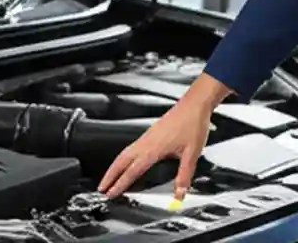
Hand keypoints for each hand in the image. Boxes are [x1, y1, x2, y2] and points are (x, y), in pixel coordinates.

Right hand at [97, 73, 229, 198]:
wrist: (195, 104)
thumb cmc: (193, 124)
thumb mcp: (192, 154)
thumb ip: (184, 176)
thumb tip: (179, 194)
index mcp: (153, 149)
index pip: (132, 170)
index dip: (120, 184)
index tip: (111, 193)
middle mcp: (146, 142)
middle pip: (121, 160)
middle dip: (110, 174)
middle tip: (102, 187)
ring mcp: (147, 136)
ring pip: (125, 152)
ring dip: (115, 166)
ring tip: (110, 177)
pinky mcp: (151, 132)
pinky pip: (131, 147)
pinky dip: (124, 157)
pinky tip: (127, 161)